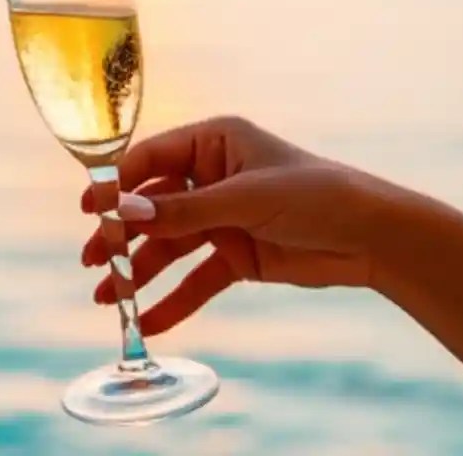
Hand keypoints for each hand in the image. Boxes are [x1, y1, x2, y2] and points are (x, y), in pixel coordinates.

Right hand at [80, 116, 417, 336]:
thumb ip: (183, 211)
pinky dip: (173, 300)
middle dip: (120, 236)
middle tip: (93, 261)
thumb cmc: (316, 195)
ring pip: (168, 246)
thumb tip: (123, 213)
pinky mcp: (236, 255)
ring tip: (107, 298)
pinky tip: (148, 320)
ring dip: (138, 271)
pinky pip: (195, 278)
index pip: (150, 160)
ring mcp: (221, 218)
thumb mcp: (244, 199)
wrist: (374, 238)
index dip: (116, 185)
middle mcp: (211, 177)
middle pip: (152, 207)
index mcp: (213, 142)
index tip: (88, 210)